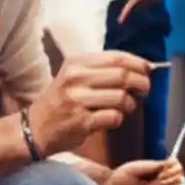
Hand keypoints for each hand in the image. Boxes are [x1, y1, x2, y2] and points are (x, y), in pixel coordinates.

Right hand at [27, 51, 150, 155]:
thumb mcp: (74, 75)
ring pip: (121, 97)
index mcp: (76, 63)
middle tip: (144, 90)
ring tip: (125, 107)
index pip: (115, 57)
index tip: (148, 69)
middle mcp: (76, 78)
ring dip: (130, 104)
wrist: (36, 127)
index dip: (137, 63)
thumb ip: (102, 69)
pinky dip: (118, 119)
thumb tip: (140, 67)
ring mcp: (78, 100)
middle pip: (122, 76)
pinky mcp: (82, 121)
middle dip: (141, 83)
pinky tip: (111, 119)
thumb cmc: (61, 100)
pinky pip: (114, 117)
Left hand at [116, 0, 184, 23]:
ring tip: (126, 14)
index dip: (131, 5)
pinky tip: (138, 6)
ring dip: (138, 7)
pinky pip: (153, 1)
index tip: (124, 13)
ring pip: (148, 3)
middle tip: (122, 19)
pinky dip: (144, 4)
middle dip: (132, 10)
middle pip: (143, 2)